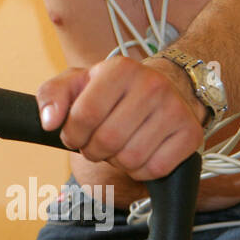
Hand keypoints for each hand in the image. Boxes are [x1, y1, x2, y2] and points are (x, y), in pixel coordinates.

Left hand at [35, 55, 204, 181]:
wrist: (164, 87)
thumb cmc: (113, 90)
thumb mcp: (76, 83)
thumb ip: (51, 96)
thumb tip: (49, 121)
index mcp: (119, 69)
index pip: (84, 115)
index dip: (73, 134)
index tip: (74, 134)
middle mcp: (152, 85)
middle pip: (107, 140)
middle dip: (93, 149)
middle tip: (97, 142)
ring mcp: (175, 109)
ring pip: (131, 158)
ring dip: (117, 160)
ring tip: (119, 144)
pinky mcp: (190, 134)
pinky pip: (155, 169)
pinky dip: (140, 170)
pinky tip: (140, 151)